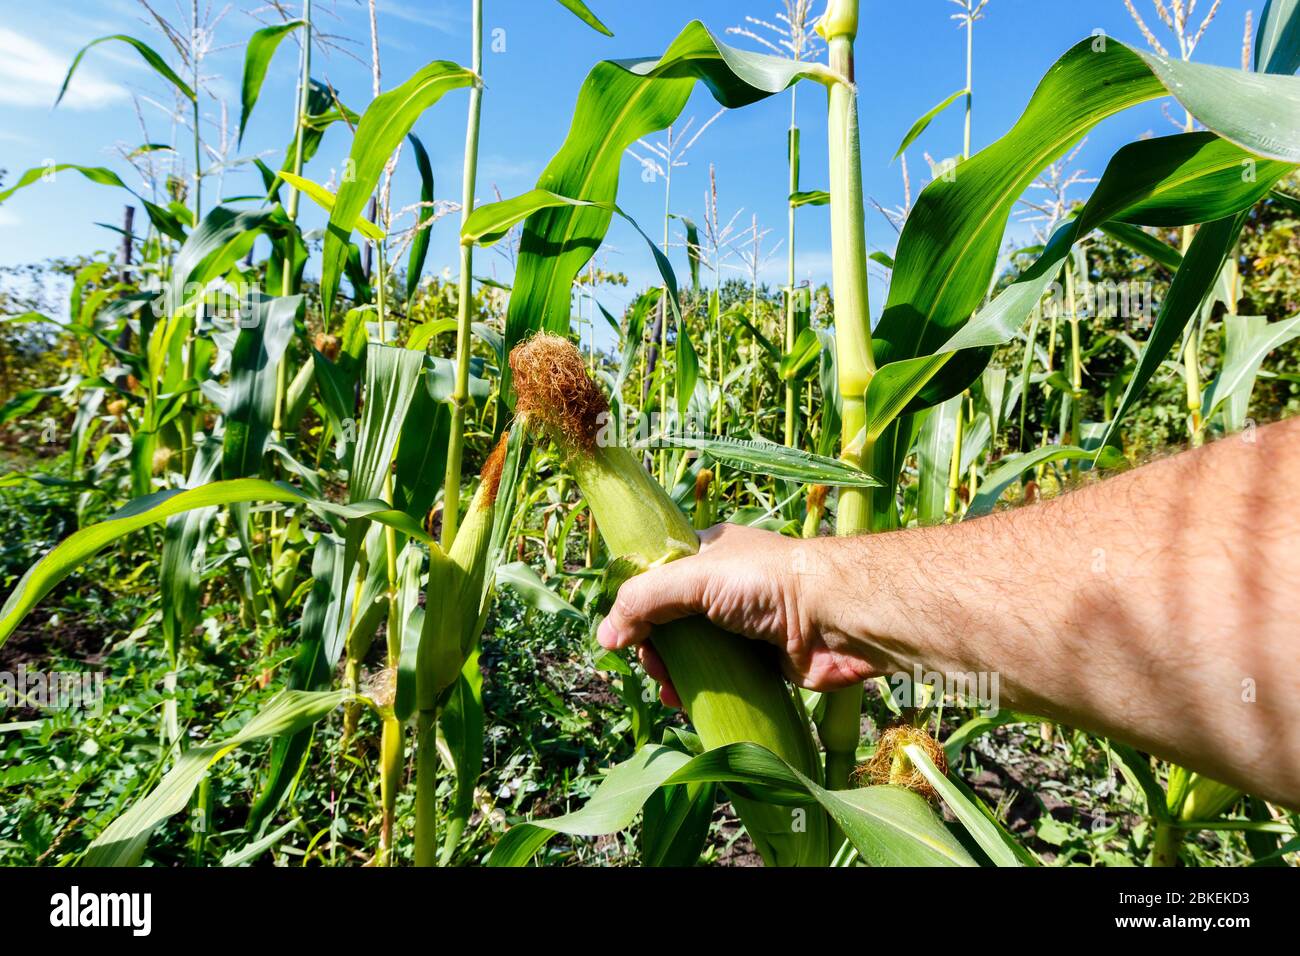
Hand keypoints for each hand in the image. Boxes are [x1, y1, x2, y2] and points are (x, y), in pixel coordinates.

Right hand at [595, 523, 876, 706]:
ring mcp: (743, 625)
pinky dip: (699, 691)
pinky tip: (687, 701)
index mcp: (709, 553)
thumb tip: (605, 638)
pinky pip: (719, 678)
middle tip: (653, 666)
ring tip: (669, 689)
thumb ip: (643, 601)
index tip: (625, 633)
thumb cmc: (767, 583)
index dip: (638, 604)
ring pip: (693, 653)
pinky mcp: (760, 660)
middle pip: (671, 621)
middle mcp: (725, 586)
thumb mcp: (694, 578)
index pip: (658, 577)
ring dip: (673, 673)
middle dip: (654, 647)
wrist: (837, 617)